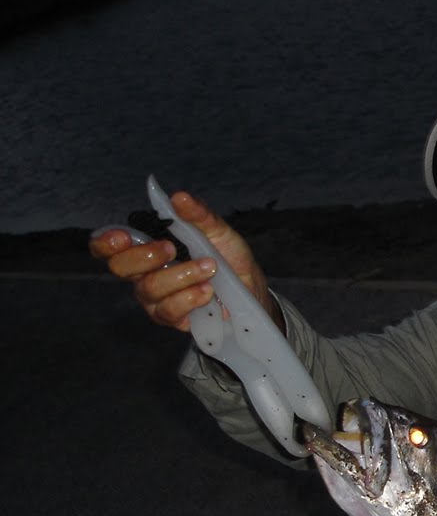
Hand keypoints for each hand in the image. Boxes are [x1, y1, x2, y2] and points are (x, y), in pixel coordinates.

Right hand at [89, 189, 276, 332]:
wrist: (250, 290)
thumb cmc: (229, 258)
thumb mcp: (218, 231)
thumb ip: (198, 215)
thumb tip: (178, 196)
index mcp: (148, 247)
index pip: (109, 248)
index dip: (106, 243)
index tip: (122, 237)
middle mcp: (144, 273)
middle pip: (120, 268)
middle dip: (145, 256)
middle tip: (171, 248)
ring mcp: (155, 299)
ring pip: (149, 288)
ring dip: (181, 275)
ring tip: (209, 268)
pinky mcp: (172, 318)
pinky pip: (169, 310)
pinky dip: (189, 297)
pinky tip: (208, 291)